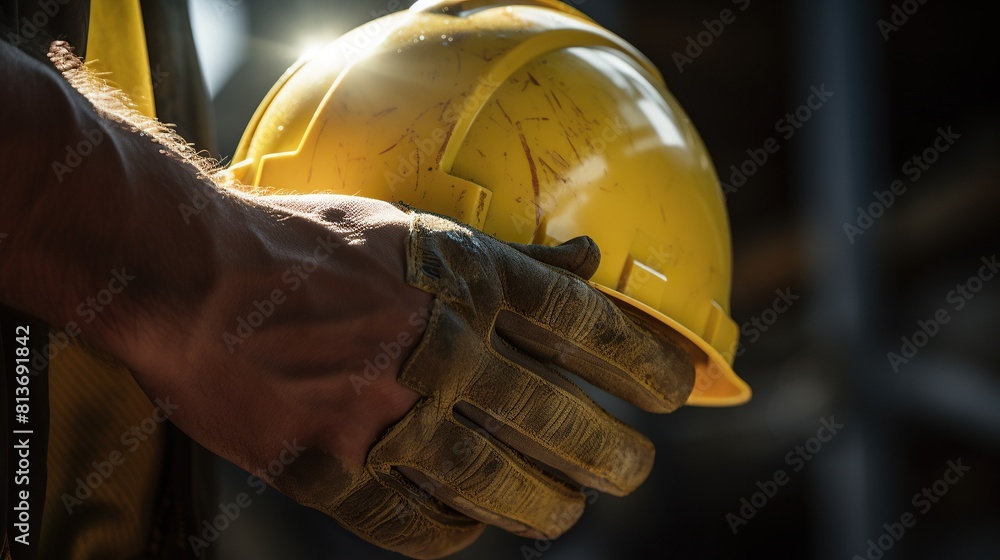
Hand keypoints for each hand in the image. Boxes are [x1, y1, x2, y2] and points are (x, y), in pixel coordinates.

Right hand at [174, 199, 693, 558]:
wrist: (195, 278)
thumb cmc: (307, 243)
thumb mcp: (415, 230)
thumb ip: (503, 255)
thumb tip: (586, 257)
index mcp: (468, 284)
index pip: (588, 331)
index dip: (644, 366)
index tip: (673, 393)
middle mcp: (443, 352)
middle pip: (560, 422)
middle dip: (612, 455)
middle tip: (631, 468)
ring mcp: (390, 419)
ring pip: (502, 485)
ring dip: (548, 506)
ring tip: (568, 511)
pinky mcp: (336, 470)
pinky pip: (420, 526)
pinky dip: (457, 534)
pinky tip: (474, 529)